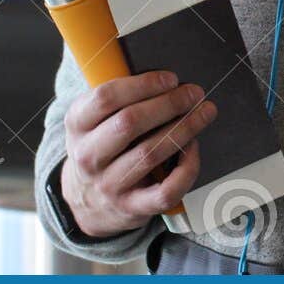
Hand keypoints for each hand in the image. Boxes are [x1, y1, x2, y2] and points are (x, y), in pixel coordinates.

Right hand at [60, 71, 216, 238]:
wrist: (87, 202)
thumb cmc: (103, 146)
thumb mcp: (94, 120)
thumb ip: (119, 97)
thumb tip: (165, 75)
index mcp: (77, 125)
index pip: (105, 98)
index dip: (143, 84)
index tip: (171, 78)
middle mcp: (87, 156)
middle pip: (129, 123)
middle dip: (169, 103)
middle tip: (194, 93)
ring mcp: (108, 185)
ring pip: (150, 153)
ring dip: (184, 129)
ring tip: (205, 113)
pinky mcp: (130, 208)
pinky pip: (165, 191)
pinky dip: (187, 169)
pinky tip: (193, 149)